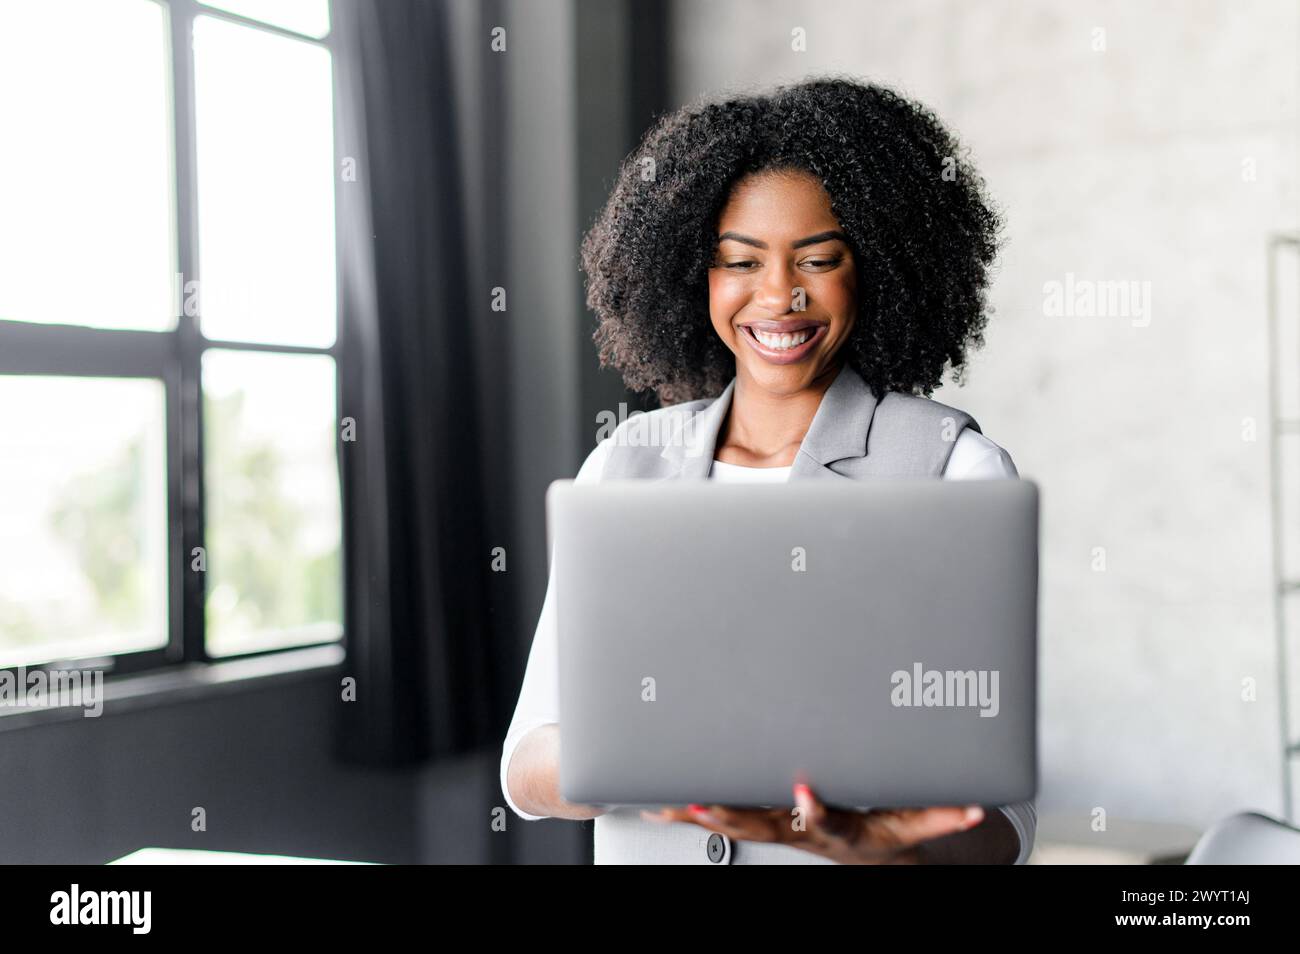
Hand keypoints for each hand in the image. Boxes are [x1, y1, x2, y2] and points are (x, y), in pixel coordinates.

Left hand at [641, 782, 985, 863]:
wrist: (872, 855)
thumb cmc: (889, 832)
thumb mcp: (916, 824)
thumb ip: (940, 814)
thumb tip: (975, 807)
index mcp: (842, 829)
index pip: (828, 822)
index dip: (814, 810)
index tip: (803, 792)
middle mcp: (804, 833)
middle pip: (764, 826)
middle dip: (731, 813)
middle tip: (704, 800)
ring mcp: (780, 829)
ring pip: (735, 822)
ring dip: (700, 811)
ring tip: (669, 800)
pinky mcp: (764, 820)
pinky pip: (723, 817)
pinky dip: (691, 810)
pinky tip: (662, 802)